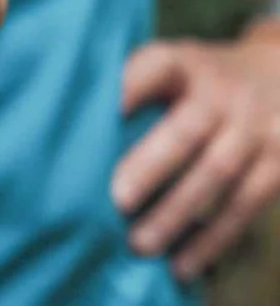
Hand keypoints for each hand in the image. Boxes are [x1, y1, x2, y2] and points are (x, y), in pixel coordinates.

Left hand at [113, 35, 279, 279]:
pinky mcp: (279, 163)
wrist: (278, 74)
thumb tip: (67, 119)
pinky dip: (212, 239)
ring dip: (177, 214)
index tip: (98, 115)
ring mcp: (255, 128)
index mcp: (185, 62)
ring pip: (217, 174)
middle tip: (117, 199)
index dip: (128, 88)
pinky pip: (245, 205)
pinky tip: (181, 264)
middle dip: (151, 166)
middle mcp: (223, 92)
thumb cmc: (197, 77)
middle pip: (187, 129)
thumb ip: (132, 83)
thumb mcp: (171, 63)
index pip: (156, 68)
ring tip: (138, 244)